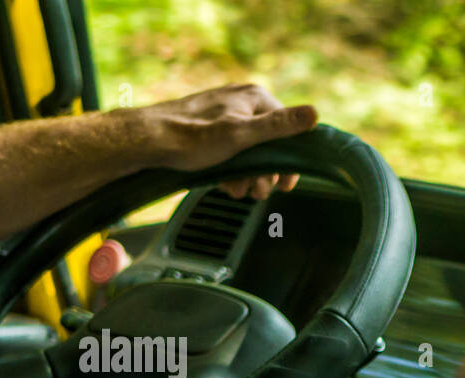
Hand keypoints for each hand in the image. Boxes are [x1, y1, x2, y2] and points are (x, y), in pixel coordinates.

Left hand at [136, 84, 317, 199]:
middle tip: (257, 192)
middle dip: (264, 172)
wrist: (149, 141)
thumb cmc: (192, 137)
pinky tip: (225, 182)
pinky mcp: (212, 127)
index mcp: (255, 98)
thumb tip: (315, 114)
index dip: (287, 162)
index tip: (283, 185)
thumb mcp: (242, 134)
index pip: (289, 132)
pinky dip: (233, 169)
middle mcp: (243, 102)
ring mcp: (227, 113)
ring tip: (237, 190)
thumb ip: (280, 126)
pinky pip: (234, 151)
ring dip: (248, 175)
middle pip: (270, 143)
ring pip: (251, 150)